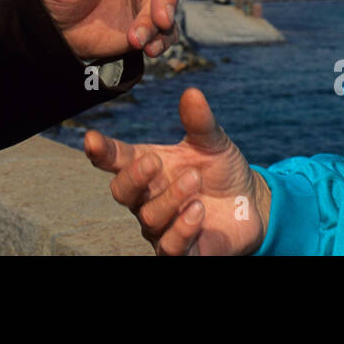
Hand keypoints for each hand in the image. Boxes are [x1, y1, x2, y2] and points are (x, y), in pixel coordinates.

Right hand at [84, 87, 269, 254]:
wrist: (252, 204)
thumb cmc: (221, 170)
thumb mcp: (213, 142)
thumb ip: (199, 122)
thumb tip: (192, 93)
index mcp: (148, 165)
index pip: (115, 158)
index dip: (100, 151)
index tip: (91, 139)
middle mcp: (148, 197)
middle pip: (121, 192)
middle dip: (133, 177)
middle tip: (154, 162)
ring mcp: (162, 226)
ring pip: (148, 218)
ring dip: (170, 199)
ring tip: (195, 180)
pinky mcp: (182, 250)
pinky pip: (169, 247)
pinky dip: (182, 229)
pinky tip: (199, 212)